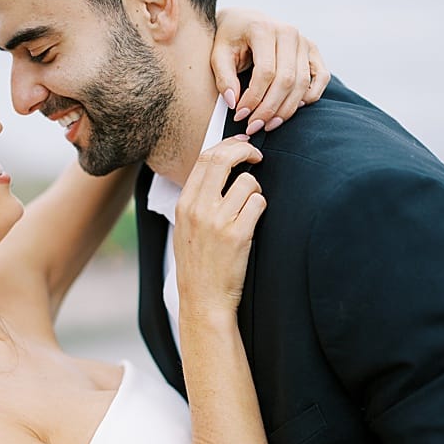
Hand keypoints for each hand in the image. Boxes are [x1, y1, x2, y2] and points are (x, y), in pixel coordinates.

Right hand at [174, 137, 266, 313]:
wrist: (202, 298)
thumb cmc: (198, 264)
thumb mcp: (186, 227)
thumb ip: (199, 199)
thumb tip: (220, 168)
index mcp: (184, 204)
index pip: (204, 158)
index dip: (227, 145)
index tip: (241, 146)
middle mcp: (198, 209)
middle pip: (223, 159)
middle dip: (245, 151)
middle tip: (257, 157)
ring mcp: (217, 221)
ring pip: (248, 182)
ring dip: (255, 191)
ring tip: (249, 208)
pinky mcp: (238, 234)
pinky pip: (258, 203)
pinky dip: (260, 208)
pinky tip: (253, 223)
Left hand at [210, 9, 328, 133]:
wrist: (244, 20)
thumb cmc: (229, 39)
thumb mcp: (218, 54)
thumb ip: (223, 77)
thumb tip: (234, 103)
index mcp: (264, 29)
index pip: (265, 72)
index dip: (253, 98)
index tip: (239, 115)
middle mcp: (289, 33)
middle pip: (286, 80)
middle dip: (269, 108)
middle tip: (253, 126)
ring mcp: (304, 41)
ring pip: (303, 83)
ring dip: (286, 109)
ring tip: (267, 124)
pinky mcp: (313, 51)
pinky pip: (321, 77)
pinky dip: (310, 96)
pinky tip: (290, 109)